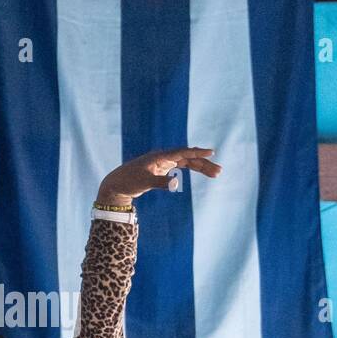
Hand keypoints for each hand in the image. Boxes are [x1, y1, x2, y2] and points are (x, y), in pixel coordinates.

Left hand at [97, 147, 220, 207]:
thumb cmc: (128, 182)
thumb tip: (176, 183)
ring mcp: (164, 162)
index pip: (183, 152)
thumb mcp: (144, 183)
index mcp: (160, 156)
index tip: (211, 153)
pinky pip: (182, 166)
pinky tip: (203, 171)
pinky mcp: (163, 169)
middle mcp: (163, 157)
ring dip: (201, 167)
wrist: (117, 185)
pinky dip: (192, 168)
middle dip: (204, 164)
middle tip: (219, 171)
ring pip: (187, 162)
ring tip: (216, 174)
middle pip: (188, 157)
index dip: (197, 152)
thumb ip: (161, 182)